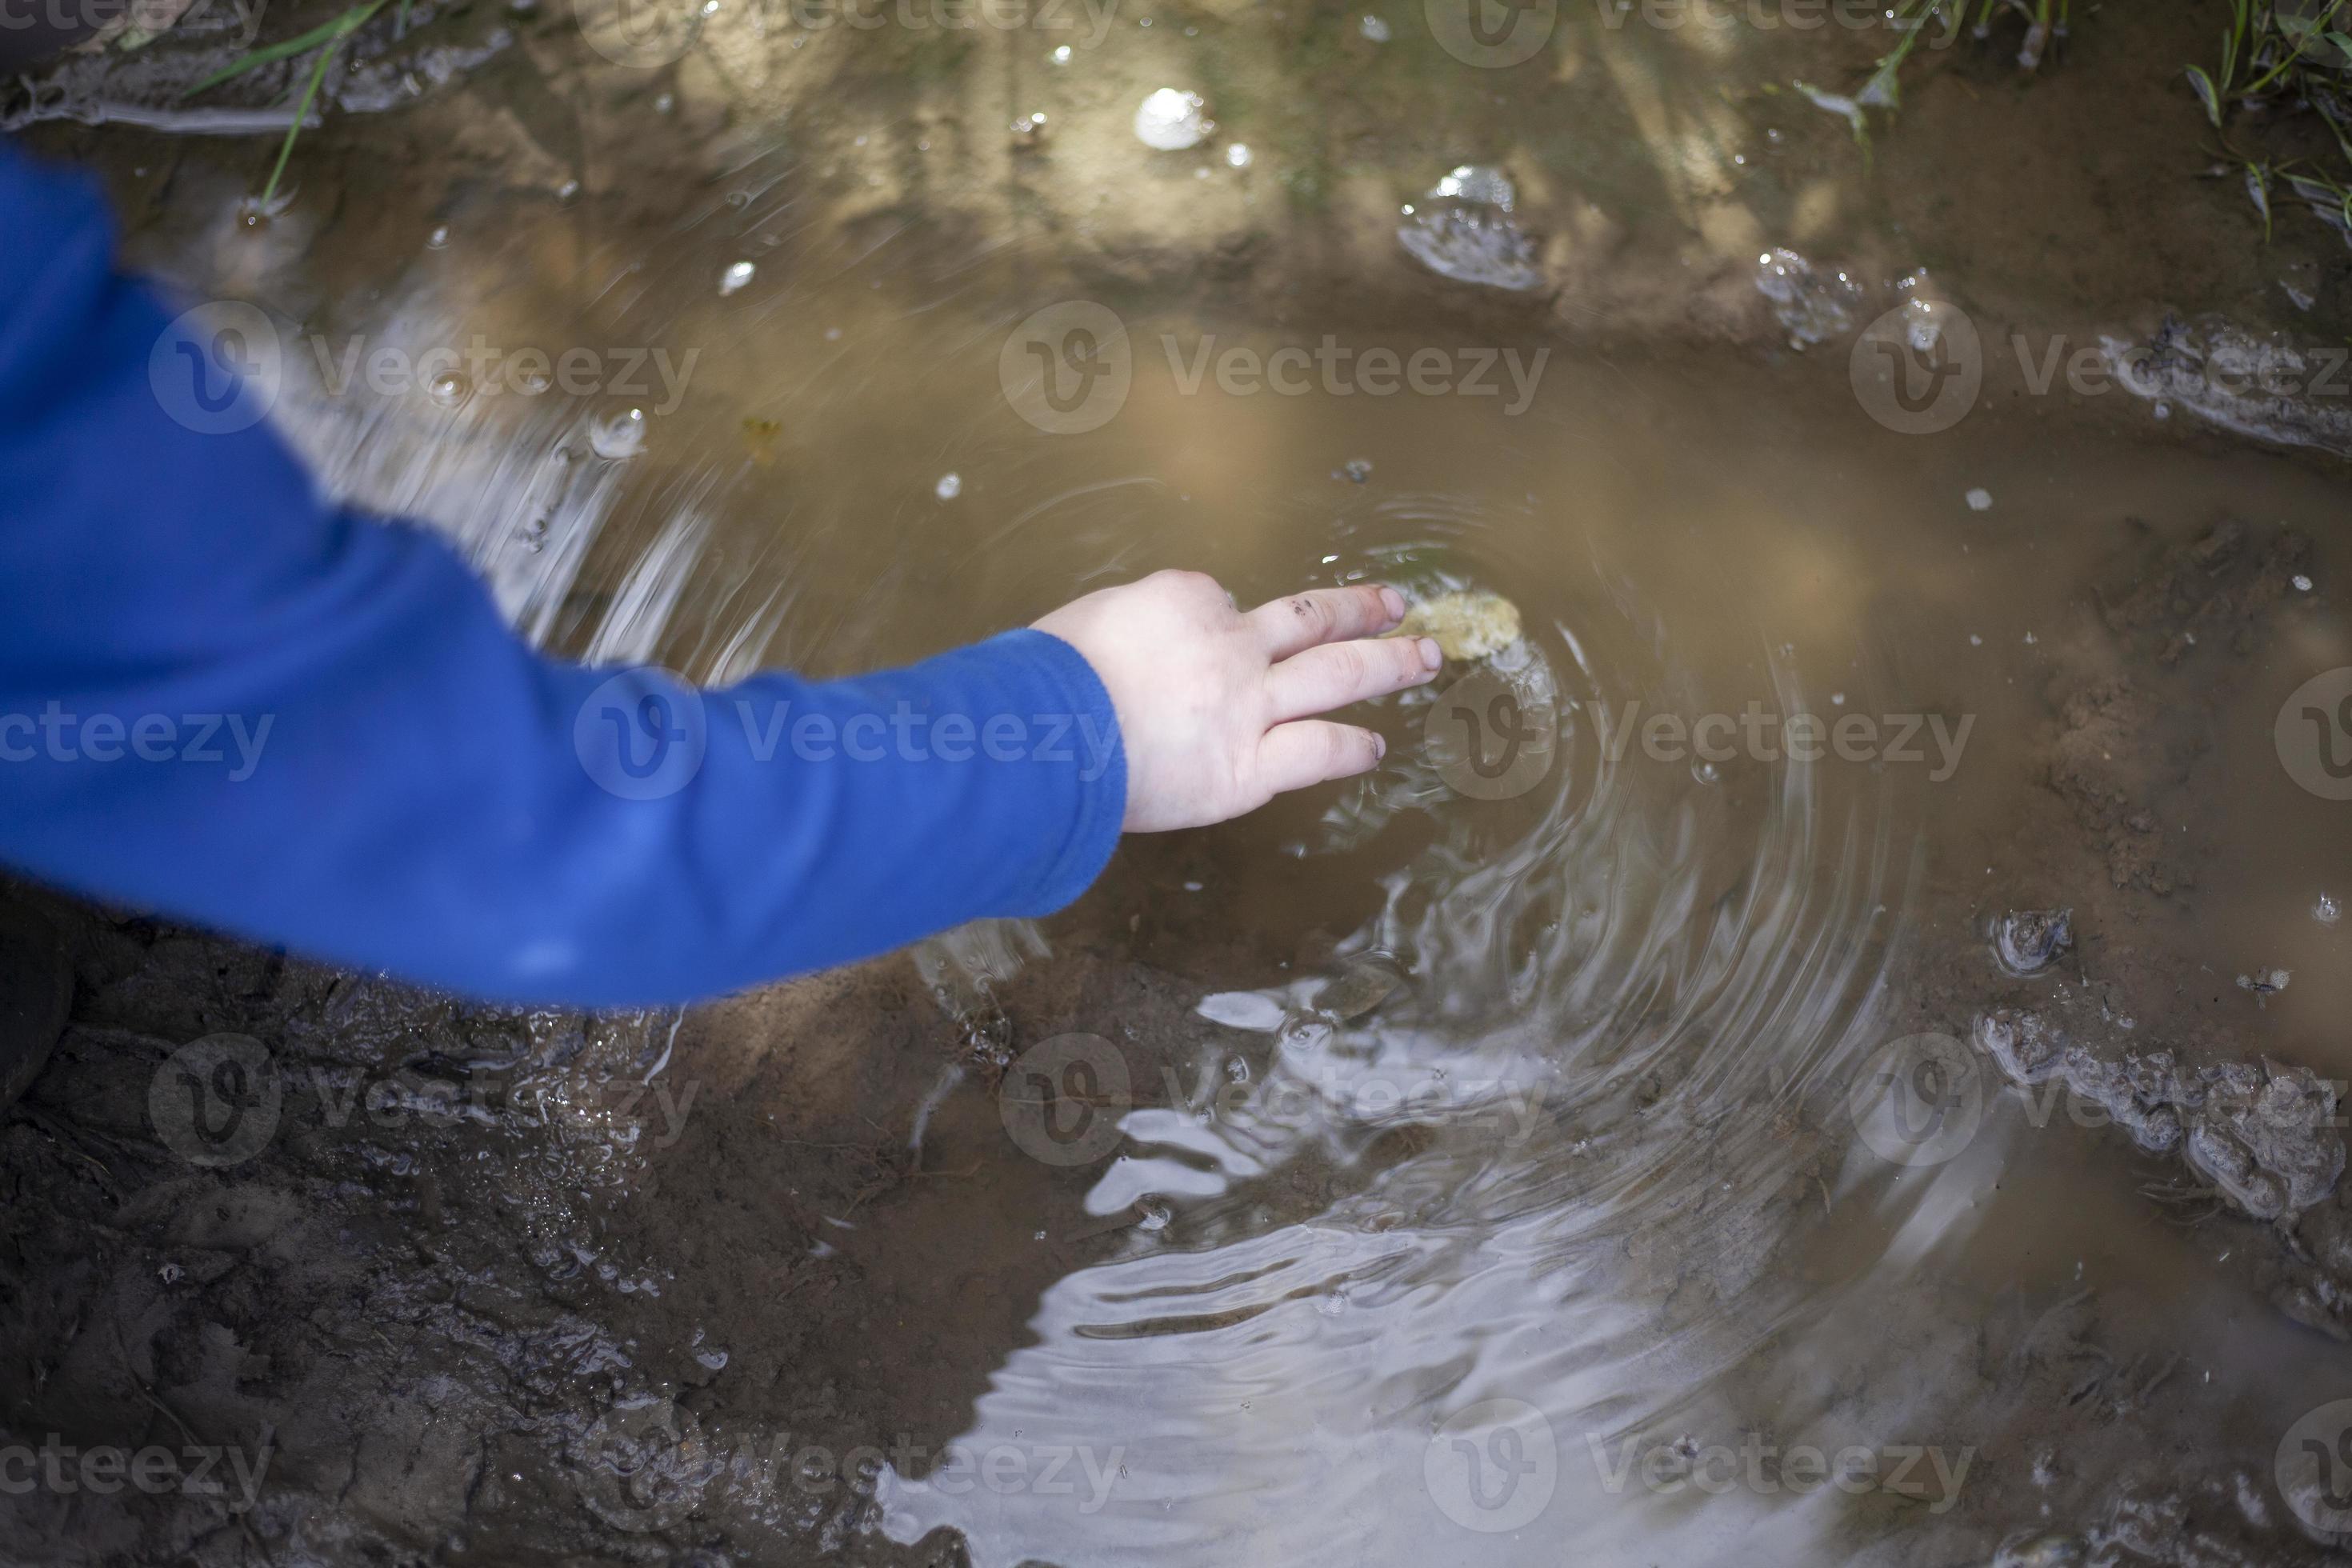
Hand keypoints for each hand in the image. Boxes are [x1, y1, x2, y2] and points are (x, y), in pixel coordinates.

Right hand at [1034, 571, 1442, 831]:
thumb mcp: (1077, 628)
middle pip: (1310, 620)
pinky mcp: (1248, 768)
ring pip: (1334, 675)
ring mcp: (1248, 704)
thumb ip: (1116, 637)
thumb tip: (1115, 656)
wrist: (1045, 732)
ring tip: (1424, 657)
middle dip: (1360, 611)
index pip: (1218, 604)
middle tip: (1396, 604)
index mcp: (1181, 600)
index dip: (1222, 619)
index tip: (1217, 633)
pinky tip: (1376, 748)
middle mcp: (1229, 644)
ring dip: (1386, 663)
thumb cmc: (1040, 683)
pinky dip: (1350, 748)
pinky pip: (1316, 752)